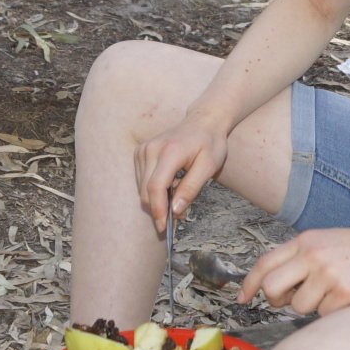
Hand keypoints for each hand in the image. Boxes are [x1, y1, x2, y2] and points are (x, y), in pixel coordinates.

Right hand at [134, 111, 229, 234]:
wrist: (202, 122)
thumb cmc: (210, 143)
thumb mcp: (209, 167)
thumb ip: (191, 189)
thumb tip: (175, 211)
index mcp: (169, 152)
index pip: (155, 187)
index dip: (158, 210)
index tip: (164, 227)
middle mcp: (151, 149)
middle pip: (145, 190)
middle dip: (158, 209)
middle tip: (177, 217)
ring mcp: (143, 150)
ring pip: (141, 188)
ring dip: (157, 200)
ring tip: (178, 196)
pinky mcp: (140, 152)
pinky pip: (141, 180)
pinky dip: (153, 189)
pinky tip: (171, 185)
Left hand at [239, 223, 349, 315]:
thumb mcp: (327, 242)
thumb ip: (302, 258)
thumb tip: (277, 284)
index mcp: (306, 242)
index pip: (264, 263)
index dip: (248, 284)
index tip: (242, 299)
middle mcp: (312, 256)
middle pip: (272, 289)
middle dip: (278, 302)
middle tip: (293, 301)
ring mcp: (327, 274)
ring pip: (298, 307)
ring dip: (313, 307)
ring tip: (334, 292)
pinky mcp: (344, 292)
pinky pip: (323, 315)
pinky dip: (334, 312)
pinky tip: (349, 297)